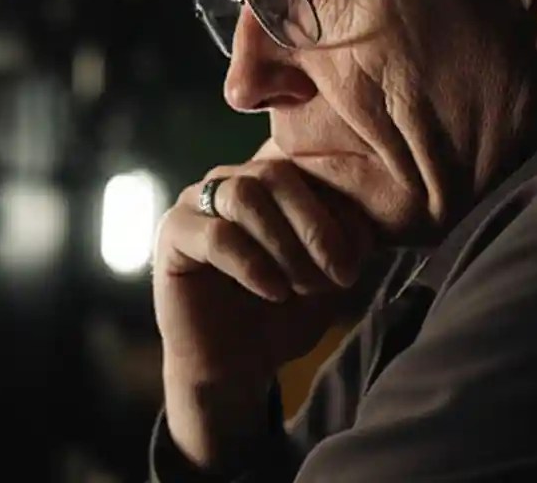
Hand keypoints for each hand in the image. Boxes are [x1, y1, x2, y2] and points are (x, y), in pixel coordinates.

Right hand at [153, 145, 374, 467]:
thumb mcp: (327, 277)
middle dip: (313, 226)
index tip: (353, 267)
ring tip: (296, 287)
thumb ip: (346, 241)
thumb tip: (365, 218)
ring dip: (282, 243)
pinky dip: (252, 264)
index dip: (337, 213)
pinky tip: (271, 292)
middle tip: (335, 274)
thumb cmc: (281, 317)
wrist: (234, 367)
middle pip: (274, 173)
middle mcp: (228, 181)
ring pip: (243, 194)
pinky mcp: (172, 235)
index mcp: (267, 182)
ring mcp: (195, 203)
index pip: (307, 169)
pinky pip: (215, 234)